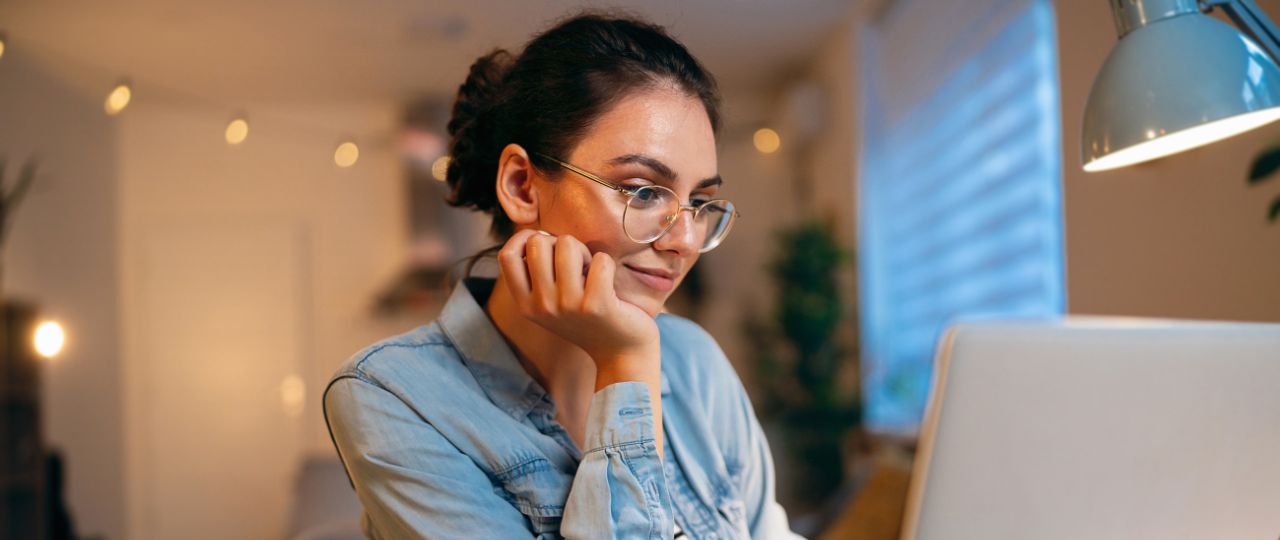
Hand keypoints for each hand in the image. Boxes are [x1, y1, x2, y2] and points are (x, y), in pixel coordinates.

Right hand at [497, 229, 659, 363]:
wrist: (620, 352)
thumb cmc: (586, 318)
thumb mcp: (549, 303)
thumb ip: (535, 274)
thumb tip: (536, 234)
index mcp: (525, 305)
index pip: (507, 256)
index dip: (524, 238)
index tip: (544, 242)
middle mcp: (542, 306)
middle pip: (538, 244)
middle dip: (560, 243)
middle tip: (576, 264)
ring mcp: (568, 306)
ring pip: (567, 244)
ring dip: (584, 251)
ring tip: (591, 273)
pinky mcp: (597, 305)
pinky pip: (600, 259)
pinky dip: (607, 263)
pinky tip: (608, 281)